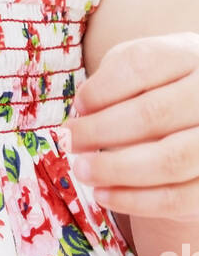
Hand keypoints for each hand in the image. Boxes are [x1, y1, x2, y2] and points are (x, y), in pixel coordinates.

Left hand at [65, 32, 198, 221]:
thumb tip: (83, 112)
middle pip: (154, 113)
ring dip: (116, 169)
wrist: (197, 122)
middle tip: (69, 141)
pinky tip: (104, 195)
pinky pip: (178, 198)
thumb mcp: (141, 67)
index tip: (77, 106)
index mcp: (189, 54)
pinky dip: (136, 201)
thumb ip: (112, 79)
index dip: (103, 87)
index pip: (142, 63)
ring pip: (169, 160)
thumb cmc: (160, 87)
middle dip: (102, 130)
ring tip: (82, 170)